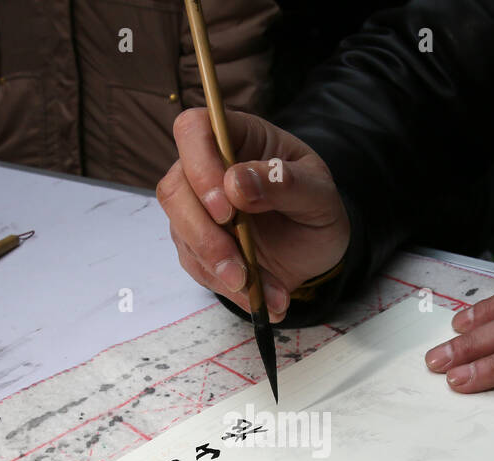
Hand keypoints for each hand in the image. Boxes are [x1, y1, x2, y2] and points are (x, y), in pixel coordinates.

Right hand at [156, 108, 349, 322]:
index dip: (200, 165)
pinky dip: (233, 289)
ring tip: (263, 289)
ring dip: (220, 268)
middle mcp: (207, 169)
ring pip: (181, 233)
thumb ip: (285, 183)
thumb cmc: (316, 206)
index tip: (227, 208)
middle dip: (204, 234)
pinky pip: (199, 267)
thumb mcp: (319, 194)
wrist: (316, 247)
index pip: (194, 130)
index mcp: (238, 138)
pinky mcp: (197, 245)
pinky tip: (265, 297)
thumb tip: (236, 182)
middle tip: (240, 265)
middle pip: (174, 190)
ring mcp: (196, 208)